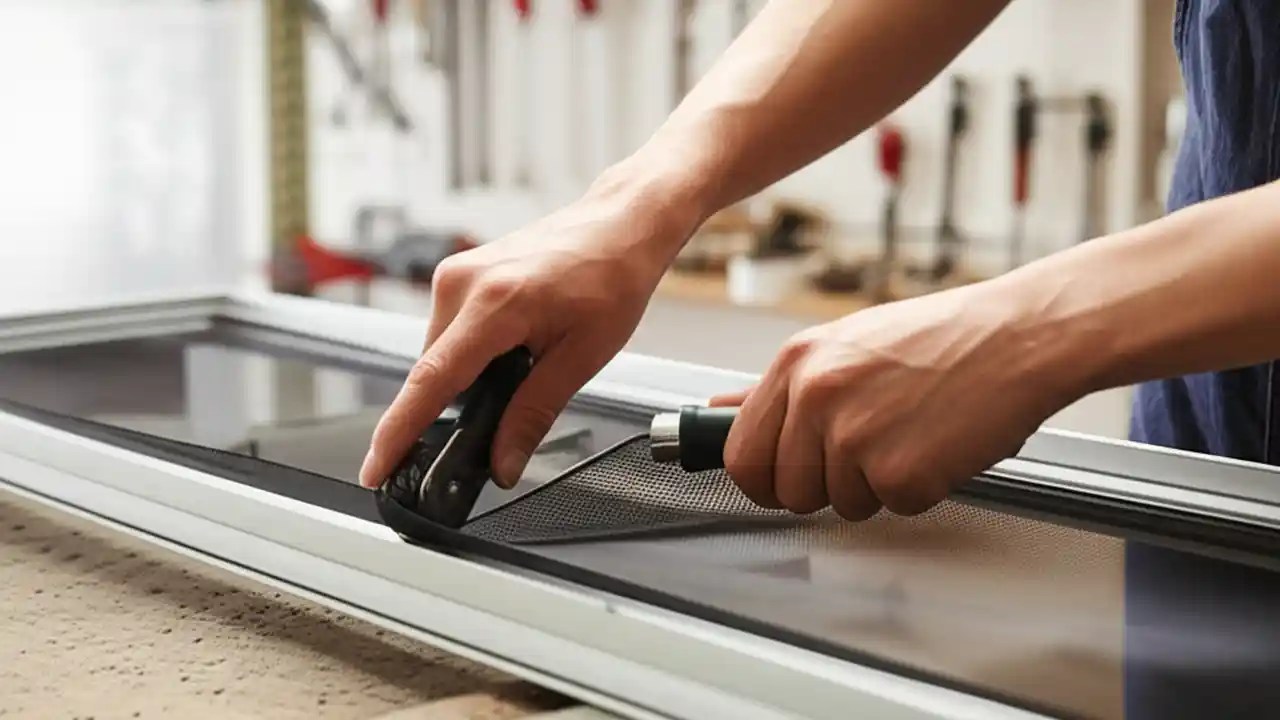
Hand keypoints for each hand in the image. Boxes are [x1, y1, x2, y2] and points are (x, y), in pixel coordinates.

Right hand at [359, 177, 698, 488]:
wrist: (619, 225)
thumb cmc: (611, 278)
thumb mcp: (581, 358)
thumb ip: (533, 414)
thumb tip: (502, 463)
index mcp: (495, 303)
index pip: (431, 381)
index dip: (399, 432)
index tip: (376, 468)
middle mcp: (463, 282)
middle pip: (433, 372)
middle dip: (455, 407)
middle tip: (501, 420)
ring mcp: (457, 272)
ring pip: (440, 353)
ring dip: (467, 376)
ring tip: (525, 363)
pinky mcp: (460, 271)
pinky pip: (449, 329)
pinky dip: (470, 352)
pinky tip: (511, 348)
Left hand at [711, 279, 1087, 518]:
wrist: (1020, 335)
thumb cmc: (941, 339)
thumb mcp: (845, 344)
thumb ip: (780, 387)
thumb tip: (719, 411)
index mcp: (796, 364)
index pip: (742, 453)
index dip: (764, 478)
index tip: (783, 479)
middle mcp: (816, 398)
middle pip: (785, 491)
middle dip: (820, 489)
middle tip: (866, 456)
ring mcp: (855, 437)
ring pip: (840, 504)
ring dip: (876, 486)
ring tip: (911, 434)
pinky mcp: (900, 473)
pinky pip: (893, 507)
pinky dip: (920, 489)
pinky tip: (938, 444)